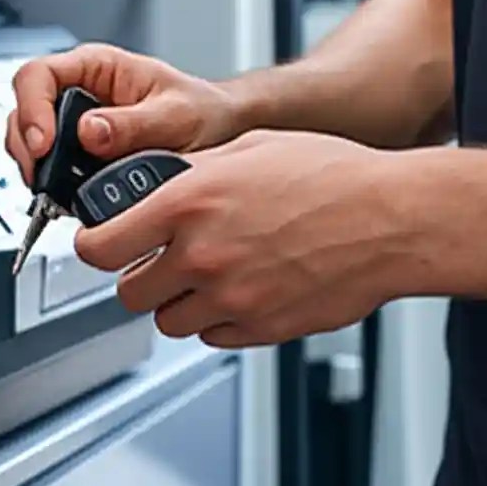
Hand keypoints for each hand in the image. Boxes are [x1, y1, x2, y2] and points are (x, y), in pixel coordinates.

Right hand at [6, 43, 244, 184]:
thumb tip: (89, 132)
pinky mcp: (79, 155)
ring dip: (36, 167)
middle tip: (43, 177)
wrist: (220, 133)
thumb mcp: (176, 116)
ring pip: (30, 140)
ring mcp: (75, 124)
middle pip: (24, 110)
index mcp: (96, 67)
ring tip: (55, 190)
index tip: (44, 144)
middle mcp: (79, 92)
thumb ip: (134, 124)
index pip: (39, 75)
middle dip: (28, 146)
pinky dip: (51, 183)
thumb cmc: (203, 111)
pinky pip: (49, 166)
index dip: (32, 108)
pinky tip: (65, 195)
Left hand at [75, 130, 424, 347]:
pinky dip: (218, 320)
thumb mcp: (248, 149)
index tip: (98, 245)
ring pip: (168, 321)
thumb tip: (154, 187)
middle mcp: (202, 255)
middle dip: (138, 277)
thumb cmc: (332, 176)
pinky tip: (242, 290)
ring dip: (178, 302)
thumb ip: (191, 173)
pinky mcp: (261, 328)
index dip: (93, 247)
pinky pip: (213, 336)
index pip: (100, 247)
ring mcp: (231, 298)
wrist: (392, 219)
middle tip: (159, 261)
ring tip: (209, 274)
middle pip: (128, 293)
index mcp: (189, 204)